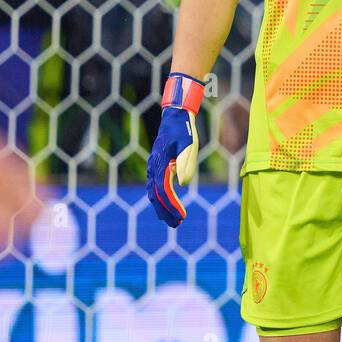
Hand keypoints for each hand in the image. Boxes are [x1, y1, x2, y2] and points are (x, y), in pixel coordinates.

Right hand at [147, 73, 203, 226]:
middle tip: (177, 225)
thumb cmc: (184, 131)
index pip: (164, 191)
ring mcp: (152, 167)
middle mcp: (153, 167)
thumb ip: (186, 164)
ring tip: (173, 221)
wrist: (174, 116)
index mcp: (160, 163)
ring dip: (162, 207)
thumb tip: (183, 184)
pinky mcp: (155, 166)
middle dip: (166, 211)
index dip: (172, 205)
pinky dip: (159, 198)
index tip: (182, 216)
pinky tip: (166, 206)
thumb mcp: (190, 145)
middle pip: (156, 195)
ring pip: (153, 192)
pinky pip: (153, 186)